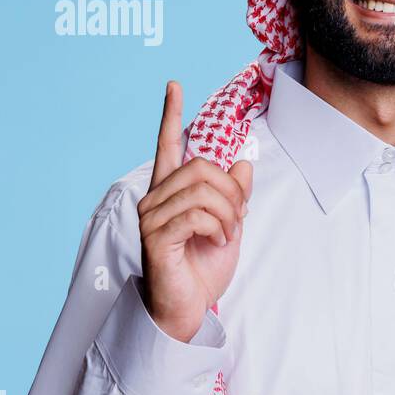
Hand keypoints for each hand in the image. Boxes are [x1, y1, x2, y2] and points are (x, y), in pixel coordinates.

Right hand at [137, 81, 253, 342]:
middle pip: (201, 167)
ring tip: (226, 233)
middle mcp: (155, 199)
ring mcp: (151, 217)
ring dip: (228, 212)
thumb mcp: (229, 225)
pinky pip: (196, 214)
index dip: (171, 114)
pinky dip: (217, 226)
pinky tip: (216, 240)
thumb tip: (243, 161)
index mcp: (170, 193)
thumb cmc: (202, 269)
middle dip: (232, 190)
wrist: (189, 308)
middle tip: (238, 217)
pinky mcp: (155, 237)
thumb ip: (235, 195)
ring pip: (202, 189)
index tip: (174, 85)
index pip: (168, 146)